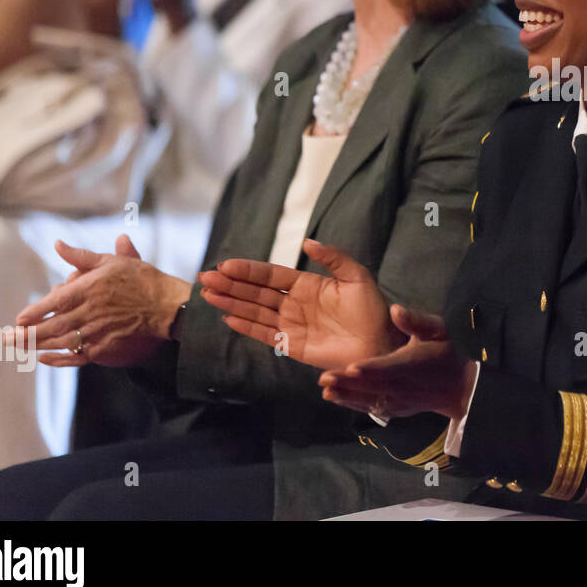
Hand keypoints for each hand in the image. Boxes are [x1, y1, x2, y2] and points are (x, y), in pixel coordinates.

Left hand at [11, 235, 188, 366]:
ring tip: (17, 348)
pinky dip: (59, 359)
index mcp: (90, 288)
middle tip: (6, 339)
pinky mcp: (105, 345)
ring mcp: (97, 331)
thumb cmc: (140, 279)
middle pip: (53, 326)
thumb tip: (57, 244)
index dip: (35, 312)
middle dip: (27, 334)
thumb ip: (81, 255)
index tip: (18, 319)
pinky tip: (44, 358)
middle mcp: (90, 311)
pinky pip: (77, 356)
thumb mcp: (111, 261)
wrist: (166, 304)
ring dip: (37, 346)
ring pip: (61, 341)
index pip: (55, 302)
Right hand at [199, 239, 403, 370]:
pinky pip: (265, 334)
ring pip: (255, 311)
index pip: (270, 275)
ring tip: (207, 295)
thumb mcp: (356, 277)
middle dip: (230, 285)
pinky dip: (246, 327)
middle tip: (205, 278)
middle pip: (256, 292)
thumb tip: (307, 242)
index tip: (225, 265)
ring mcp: (292, 324)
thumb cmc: (373, 310)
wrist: (381, 344)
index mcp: (307, 284)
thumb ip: (333, 258)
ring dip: (231, 303)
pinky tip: (228, 318)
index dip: (248, 270)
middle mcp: (295, 303)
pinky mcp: (293, 345)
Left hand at [320, 305, 476, 420]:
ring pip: (369, 399)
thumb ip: (416, 320)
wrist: (455, 387)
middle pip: (374, 385)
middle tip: (325, 378)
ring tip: (326, 389)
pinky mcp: (394, 410)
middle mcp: (404, 385)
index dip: (372, 368)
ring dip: (346, 395)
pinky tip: (335, 398)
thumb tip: (395, 309)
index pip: (391, 366)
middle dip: (349, 383)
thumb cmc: (443, 353)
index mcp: (414, 363)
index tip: (352, 366)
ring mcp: (399, 401)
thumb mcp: (437, 330)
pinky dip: (352, 404)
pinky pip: (371, 408)